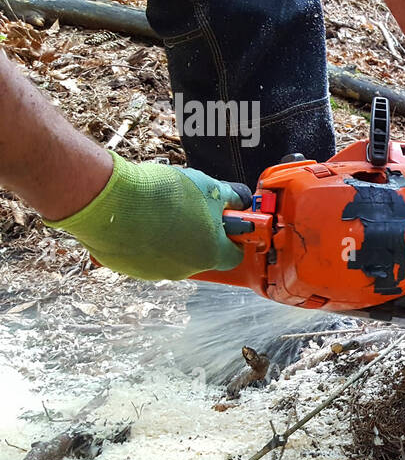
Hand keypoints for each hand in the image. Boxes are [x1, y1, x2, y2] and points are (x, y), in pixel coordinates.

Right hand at [46, 152, 245, 280]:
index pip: (233, 255)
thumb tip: (239, 203)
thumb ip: (229, 198)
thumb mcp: (208, 188)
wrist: (109, 200)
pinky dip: (146, 240)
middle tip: (189, 208)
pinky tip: (139, 219)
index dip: (232, 237)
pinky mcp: (131, 269)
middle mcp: (186, 269)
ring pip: (173, 254)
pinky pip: (145, 255)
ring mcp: (157, 272)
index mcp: (210, 254)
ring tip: (159, 210)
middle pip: (202, 253)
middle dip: (199, 232)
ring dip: (171, 236)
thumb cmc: (162, 194)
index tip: (225, 222)